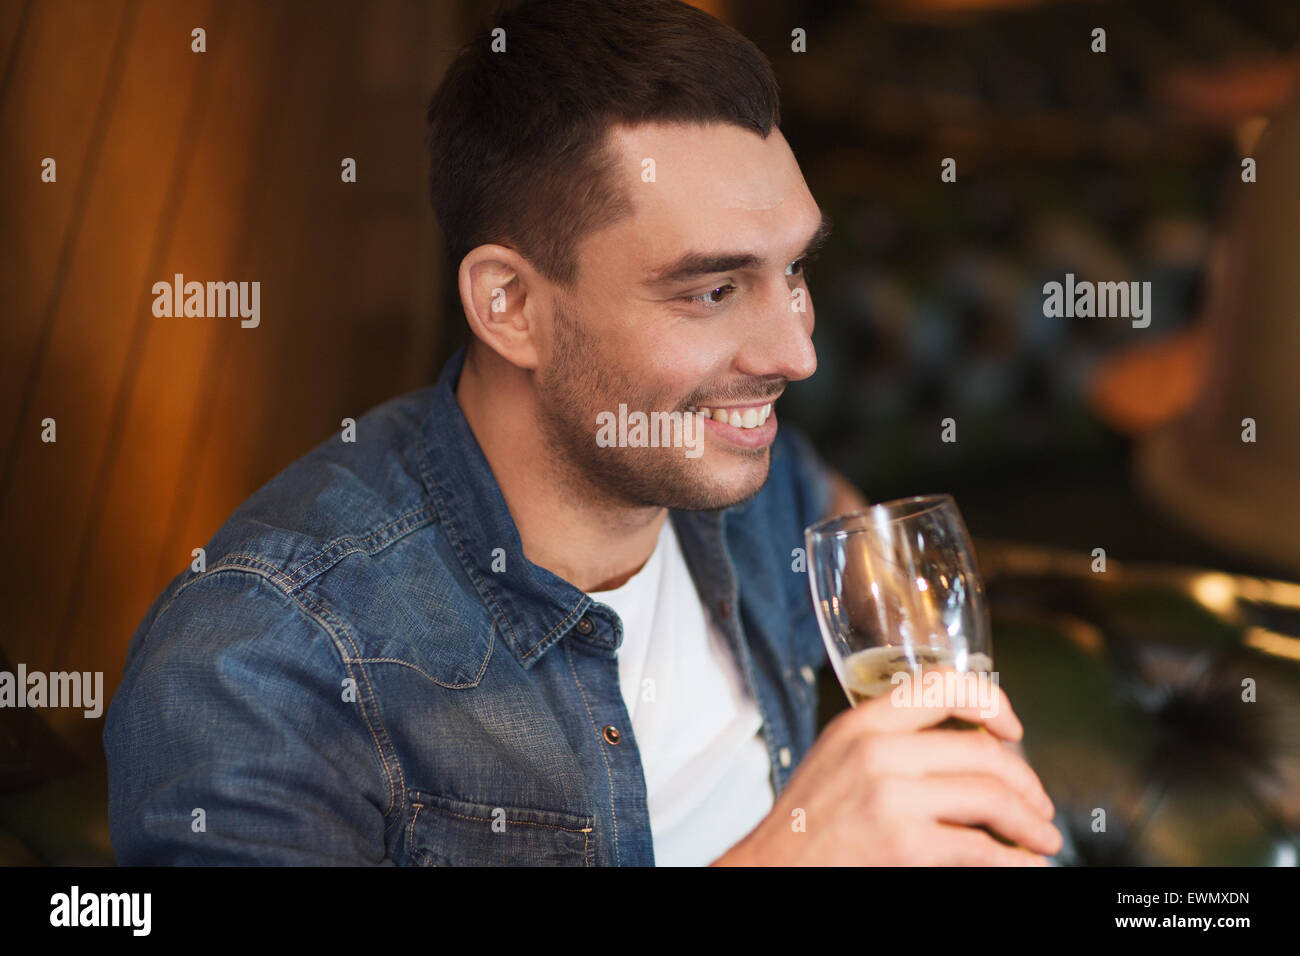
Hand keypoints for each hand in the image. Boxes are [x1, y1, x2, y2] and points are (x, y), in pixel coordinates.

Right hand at [710, 679, 1061, 864]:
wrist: (771, 869)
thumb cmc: (807, 820)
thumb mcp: (838, 755)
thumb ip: (887, 737)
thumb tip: (966, 743)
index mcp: (862, 721)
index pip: (944, 685)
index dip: (994, 702)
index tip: (1014, 730)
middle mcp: (877, 750)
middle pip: (981, 750)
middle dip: (1026, 780)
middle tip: (1038, 803)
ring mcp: (890, 797)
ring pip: (991, 796)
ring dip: (1030, 821)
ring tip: (1043, 837)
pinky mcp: (902, 844)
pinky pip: (981, 848)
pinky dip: (1016, 859)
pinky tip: (1025, 863)